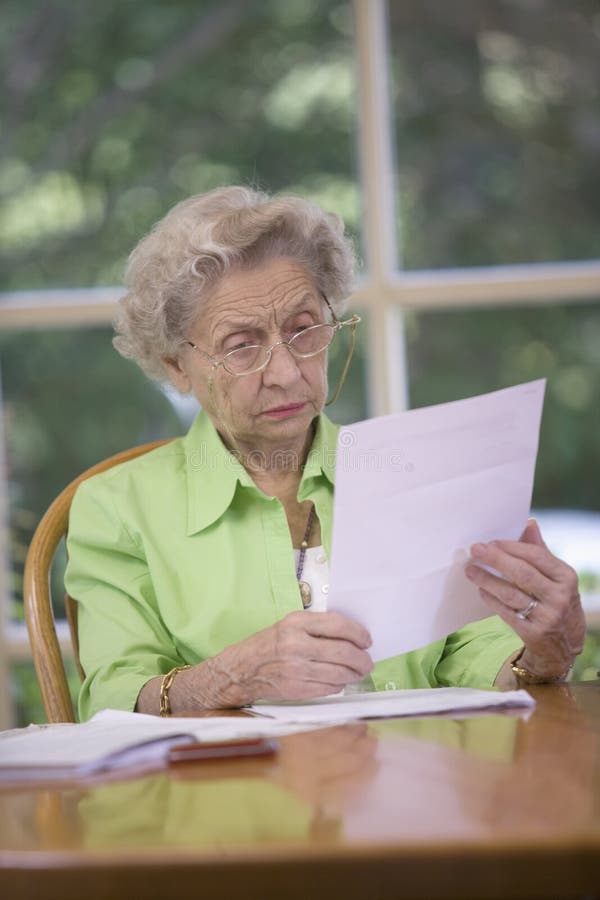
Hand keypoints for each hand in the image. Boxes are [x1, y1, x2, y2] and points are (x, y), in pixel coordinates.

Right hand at [206, 610, 373, 704]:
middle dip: (363, 659)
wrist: (242, 669)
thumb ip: (318, 626)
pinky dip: (339, 685)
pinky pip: (329, 688)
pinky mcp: (297, 689)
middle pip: (344, 652)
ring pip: (340, 673)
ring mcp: (296, 669)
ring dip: (355, 674)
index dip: (359, 633)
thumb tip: (352, 636)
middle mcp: (296, 645)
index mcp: (296, 623)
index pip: (339, 625)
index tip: (367, 640)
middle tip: (367, 661)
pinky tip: (339, 681)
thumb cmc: (269, 644)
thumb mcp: (289, 624)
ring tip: (358, 672)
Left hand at [464, 518, 584, 678]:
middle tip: (476, 550)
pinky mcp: (533, 633)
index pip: (536, 556)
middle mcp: (559, 597)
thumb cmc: (557, 601)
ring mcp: (547, 617)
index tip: (491, 542)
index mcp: (566, 578)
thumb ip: (541, 551)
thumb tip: (529, 523)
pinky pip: (506, 612)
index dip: (511, 547)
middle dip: (496, 559)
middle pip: (522, 573)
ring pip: (510, 593)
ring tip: (471, 570)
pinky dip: (491, 599)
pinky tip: (481, 590)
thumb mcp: (558, 578)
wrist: (564, 645)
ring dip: (487, 580)